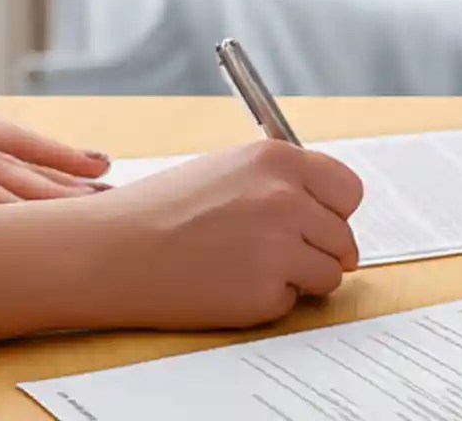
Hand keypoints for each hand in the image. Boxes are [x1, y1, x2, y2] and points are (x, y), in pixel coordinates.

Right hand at [80, 140, 363, 329]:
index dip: (335, 210)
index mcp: (277, 160)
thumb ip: (282, 182)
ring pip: (330, 273)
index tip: (321, 221)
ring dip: (300, 276)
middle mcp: (285, 199)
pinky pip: (293, 302)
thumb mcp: (228, 169)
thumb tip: (328, 211)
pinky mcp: (265, 292)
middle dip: (319, 248)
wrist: (113, 251)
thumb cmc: (162, 210)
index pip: (349, 189)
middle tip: (274, 251)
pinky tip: (228, 284)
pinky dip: (269, 300)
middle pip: (344, 236)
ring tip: (247, 266)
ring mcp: (279, 247)